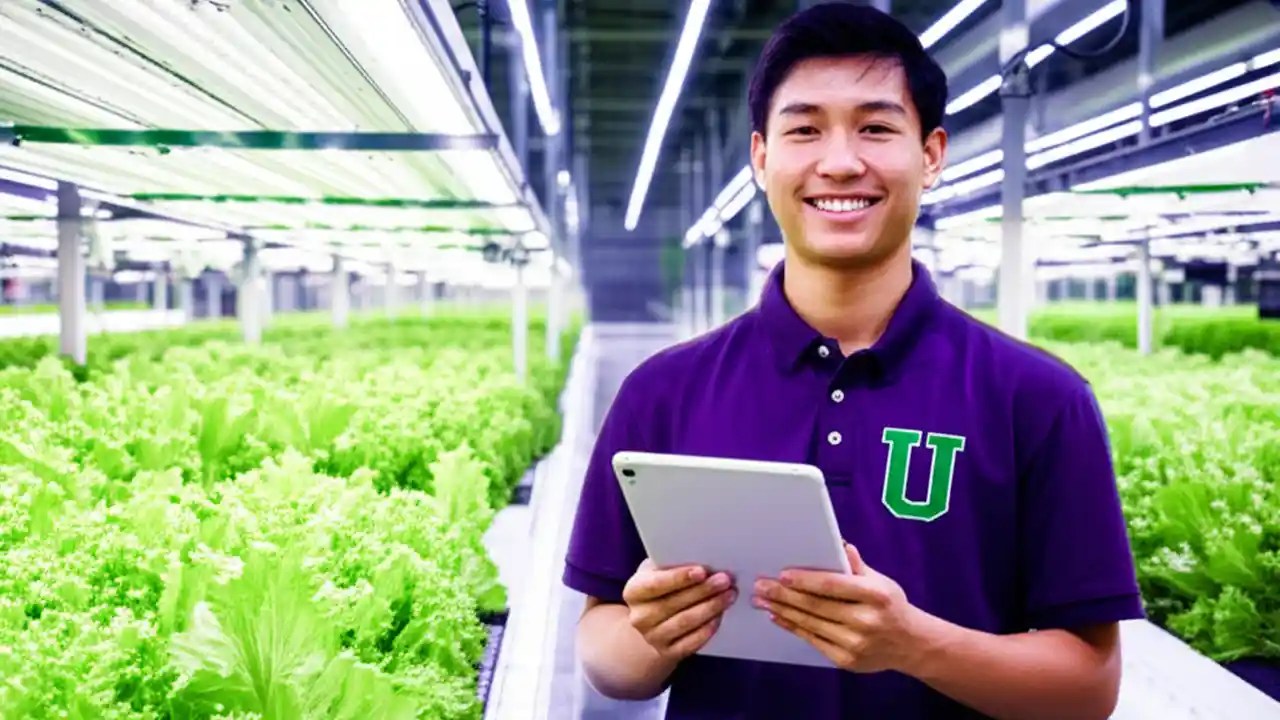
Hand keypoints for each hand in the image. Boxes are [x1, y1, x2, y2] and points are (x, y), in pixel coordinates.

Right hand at [622, 558, 736, 661]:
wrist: (653, 621)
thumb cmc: (661, 586)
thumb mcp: (658, 571)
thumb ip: (672, 565)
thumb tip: (703, 561)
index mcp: (633, 592)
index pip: (656, 584)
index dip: (680, 578)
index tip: (702, 571)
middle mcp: (639, 617)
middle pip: (674, 603)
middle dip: (703, 590)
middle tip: (725, 580)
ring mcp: (652, 637)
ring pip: (685, 622)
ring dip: (711, 608)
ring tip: (729, 595)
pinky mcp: (668, 652)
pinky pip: (691, 643)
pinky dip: (707, 629)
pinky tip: (720, 616)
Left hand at [752, 543, 927, 673]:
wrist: (910, 644)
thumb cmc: (890, 605)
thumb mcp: (880, 580)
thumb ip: (856, 566)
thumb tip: (837, 544)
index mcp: (875, 595)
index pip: (832, 585)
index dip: (805, 580)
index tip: (782, 574)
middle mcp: (865, 620)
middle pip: (815, 605)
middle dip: (783, 595)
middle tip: (760, 586)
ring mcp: (855, 643)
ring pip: (810, 624)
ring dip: (782, 610)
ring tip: (762, 600)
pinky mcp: (846, 660)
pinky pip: (812, 640)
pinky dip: (792, 627)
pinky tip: (778, 616)